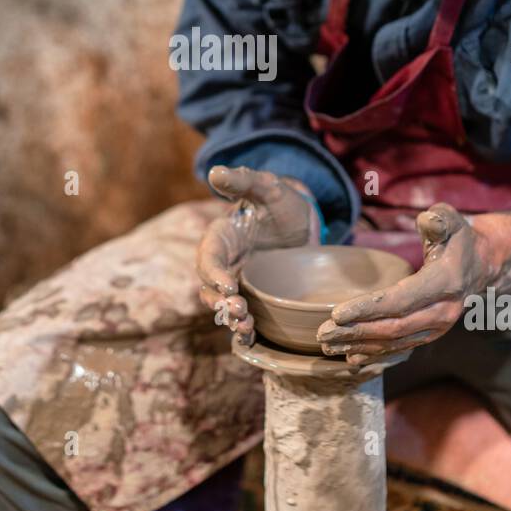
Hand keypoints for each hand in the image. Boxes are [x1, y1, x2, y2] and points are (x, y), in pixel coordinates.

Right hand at [197, 165, 320, 345]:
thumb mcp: (267, 187)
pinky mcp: (253, 295)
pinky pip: (240, 314)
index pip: (208, 257)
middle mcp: (223, 261)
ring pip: (222, 304)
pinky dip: (242, 328)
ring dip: (230, 319)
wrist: (303, 221)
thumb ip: (243, 180)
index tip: (229, 286)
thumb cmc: (282, 201)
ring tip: (245, 329)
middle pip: (210, 286)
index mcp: (220, 236)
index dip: (214, 273)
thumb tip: (214, 172)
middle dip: (220, 303)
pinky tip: (251, 339)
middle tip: (239, 313)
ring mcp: (237, 280)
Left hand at [317, 203, 497, 366]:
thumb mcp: (453, 221)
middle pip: (393, 328)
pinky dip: (375, 354)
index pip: (401, 301)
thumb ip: (440, 218)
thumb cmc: (459, 240)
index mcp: (445, 283)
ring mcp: (438, 327)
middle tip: (323, 334)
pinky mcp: (430, 334)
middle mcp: (443, 312)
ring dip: (359, 345)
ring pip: (394, 342)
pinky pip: (400, 348)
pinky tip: (351, 357)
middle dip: (355, 332)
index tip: (337, 313)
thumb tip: (426, 219)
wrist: (482, 266)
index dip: (368, 309)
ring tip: (327, 346)